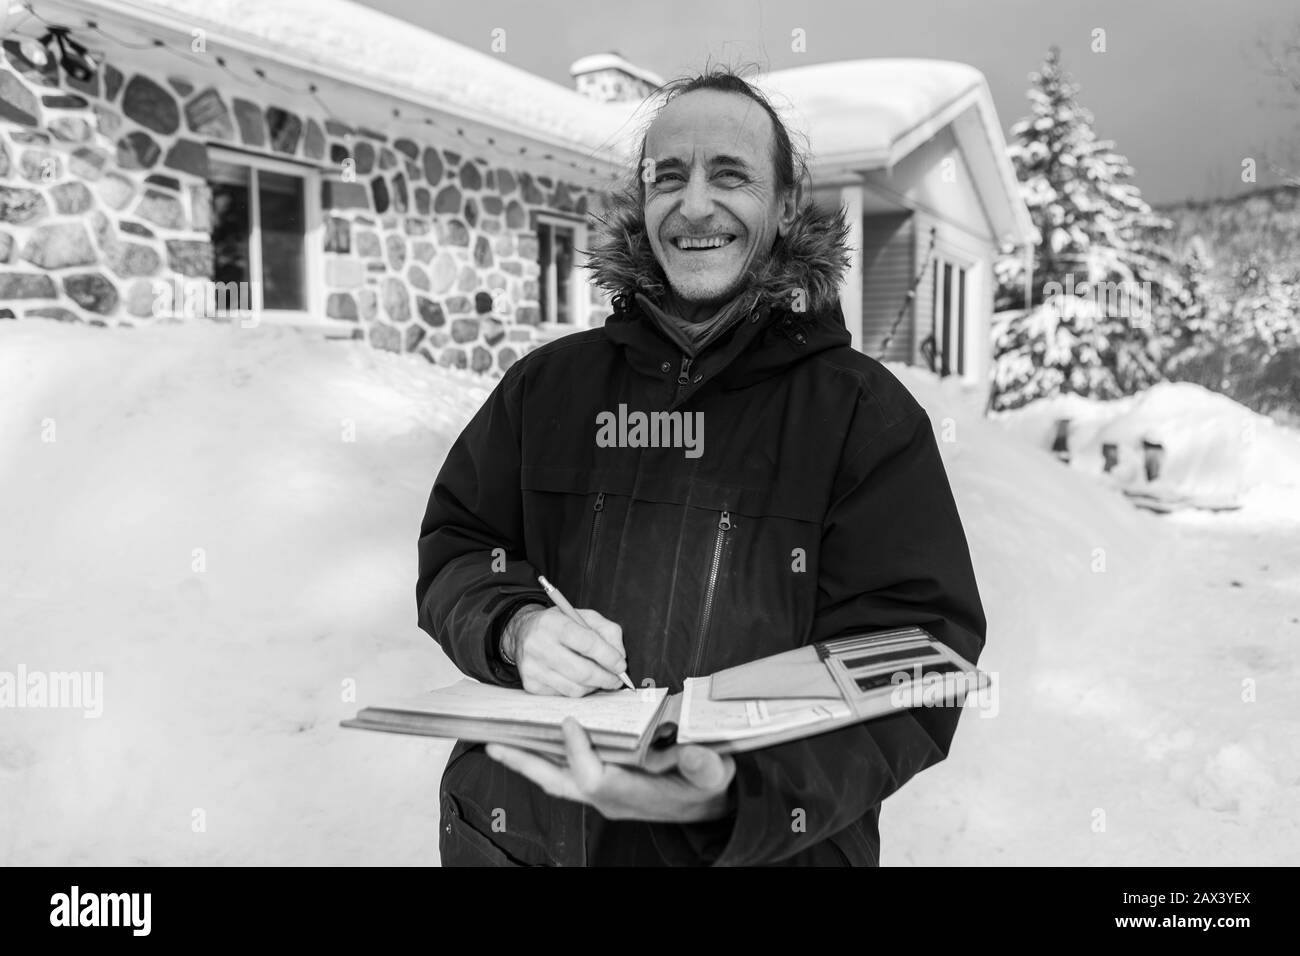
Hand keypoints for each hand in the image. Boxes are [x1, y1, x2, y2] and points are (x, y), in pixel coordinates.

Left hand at [486, 717, 736, 822]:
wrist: (711, 806)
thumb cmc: (710, 788)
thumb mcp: (715, 775)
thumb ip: (705, 766)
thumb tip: (694, 753)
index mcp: (632, 795)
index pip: (592, 777)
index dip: (577, 751)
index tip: (570, 721)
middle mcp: (610, 799)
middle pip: (558, 783)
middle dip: (526, 764)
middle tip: (494, 743)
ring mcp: (604, 795)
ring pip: (558, 780)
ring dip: (530, 761)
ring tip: (501, 740)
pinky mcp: (605, 788)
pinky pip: (568, 774)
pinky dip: (548, 758)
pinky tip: (538, 741)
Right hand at [503, 605, 627, 696]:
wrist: (523, 633)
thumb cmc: (559, 625)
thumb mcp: (584, 617)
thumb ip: (608, 631)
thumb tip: (619, 657)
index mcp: (553, 623)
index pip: (587, 643)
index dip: (609, 657)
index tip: (621, 665)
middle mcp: (539, 645)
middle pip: (582, 671)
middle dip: (606, 678)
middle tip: (617, 679)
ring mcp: (533, 668)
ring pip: (575, 688)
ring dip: (594, 686)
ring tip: (599, 679)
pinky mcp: (531, 685)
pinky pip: (564, 695)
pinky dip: (578, 690)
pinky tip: (580, 680)